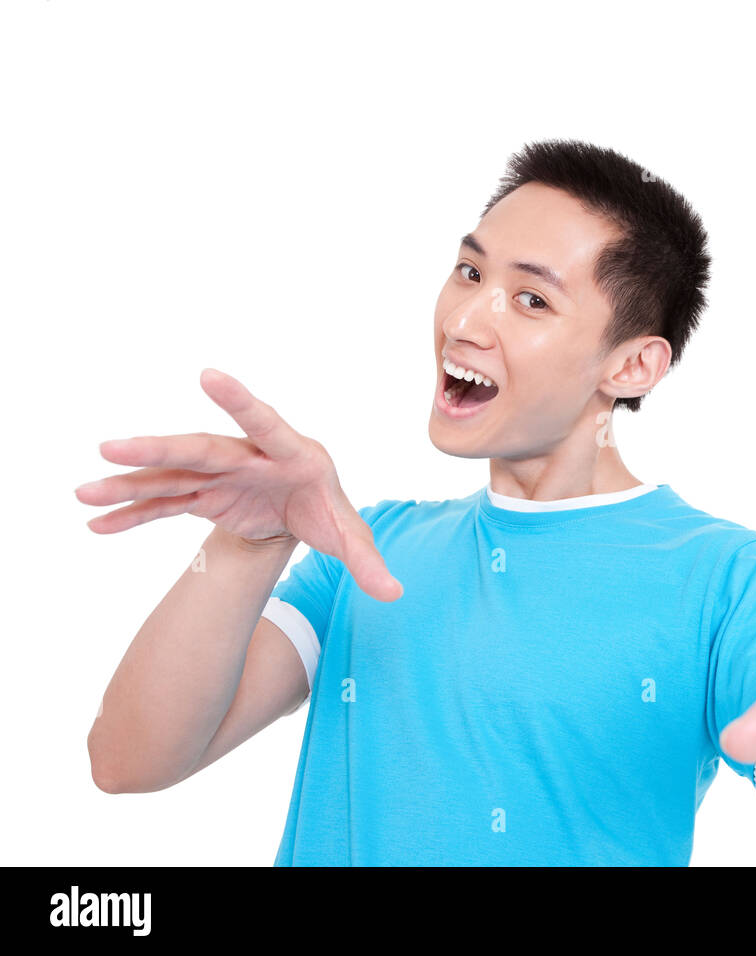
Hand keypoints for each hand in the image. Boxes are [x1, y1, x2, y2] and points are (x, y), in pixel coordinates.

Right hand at [75, 368, 402, 601]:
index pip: (266, 425)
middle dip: (159, 450)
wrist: (301, 508)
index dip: (240, 402)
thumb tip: (394, 593)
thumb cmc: (328, 510)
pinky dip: (133, 514)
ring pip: (170, 476)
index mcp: (292, 455)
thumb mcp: (349, 536)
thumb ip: (368, 560)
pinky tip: (97, 522)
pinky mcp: (202, 497)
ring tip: (85, 493)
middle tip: (111, 447)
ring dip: (130, 484)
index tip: (208, 375)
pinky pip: (163, 504)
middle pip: (201, 450)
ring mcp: (219, 476)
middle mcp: (248, 458)